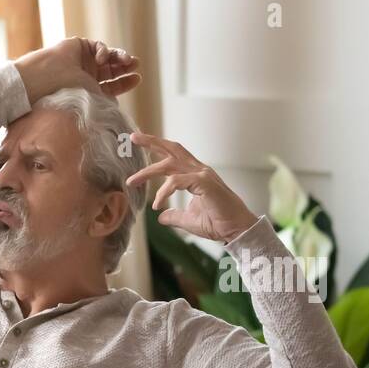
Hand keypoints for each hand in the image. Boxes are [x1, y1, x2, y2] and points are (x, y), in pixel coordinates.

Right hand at [14, 36, 141, 103]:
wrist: (46, 78)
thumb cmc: (65, 93)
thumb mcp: (91, 101)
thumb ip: (106, 105)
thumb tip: (121, 118)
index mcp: (89, 90)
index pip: (111, 85)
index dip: (125, 82)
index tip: (138, 79)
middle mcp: (87, 75)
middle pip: (112, 69)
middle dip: (125, 67)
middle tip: (136, 66)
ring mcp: (83, 60)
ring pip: (108, 56)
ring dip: (120, 56)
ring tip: (128, 60)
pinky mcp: (79, 46)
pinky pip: (98, 46)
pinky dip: (103, 50)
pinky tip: (101, 58)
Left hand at [126, 133, 258, 242]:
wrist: (236, 230)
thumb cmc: (217, 223)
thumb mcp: (188, 220)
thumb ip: (174, 216)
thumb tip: (161, 217)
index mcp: (196, 174)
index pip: (174, 156)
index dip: (158, 148)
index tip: (140, 143)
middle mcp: (199, 170)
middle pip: (172, 150)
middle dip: (152, 142)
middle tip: (133, 138)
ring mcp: (203, 175)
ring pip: (170, 164)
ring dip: (148, 171)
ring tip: (132, 182)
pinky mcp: (205, 183)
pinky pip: (177, 181)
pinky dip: (164, 191)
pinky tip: (157, 204)